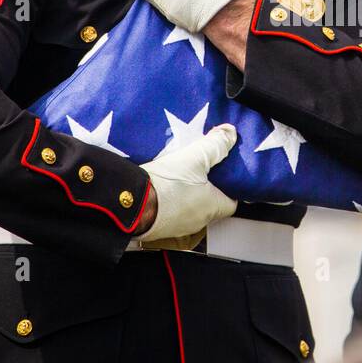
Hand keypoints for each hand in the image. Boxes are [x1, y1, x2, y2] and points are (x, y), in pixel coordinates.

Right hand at [137, 123, 238, 241]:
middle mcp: (198, 222)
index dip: (229, 188)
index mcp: (213, 207)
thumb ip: (215, 145)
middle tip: (199, 170)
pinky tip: (161, 187)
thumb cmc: (166, 184)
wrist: (130, 203)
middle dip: (206, 189)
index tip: (222, 174)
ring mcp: (178, 227)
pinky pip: (170, 214)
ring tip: (177, 176)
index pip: (232, 202)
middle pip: (210, 205)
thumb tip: (230, 134)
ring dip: (186, 196)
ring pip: (189, 210)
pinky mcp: (158, 228)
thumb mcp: (195, 157)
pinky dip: (169, 202)